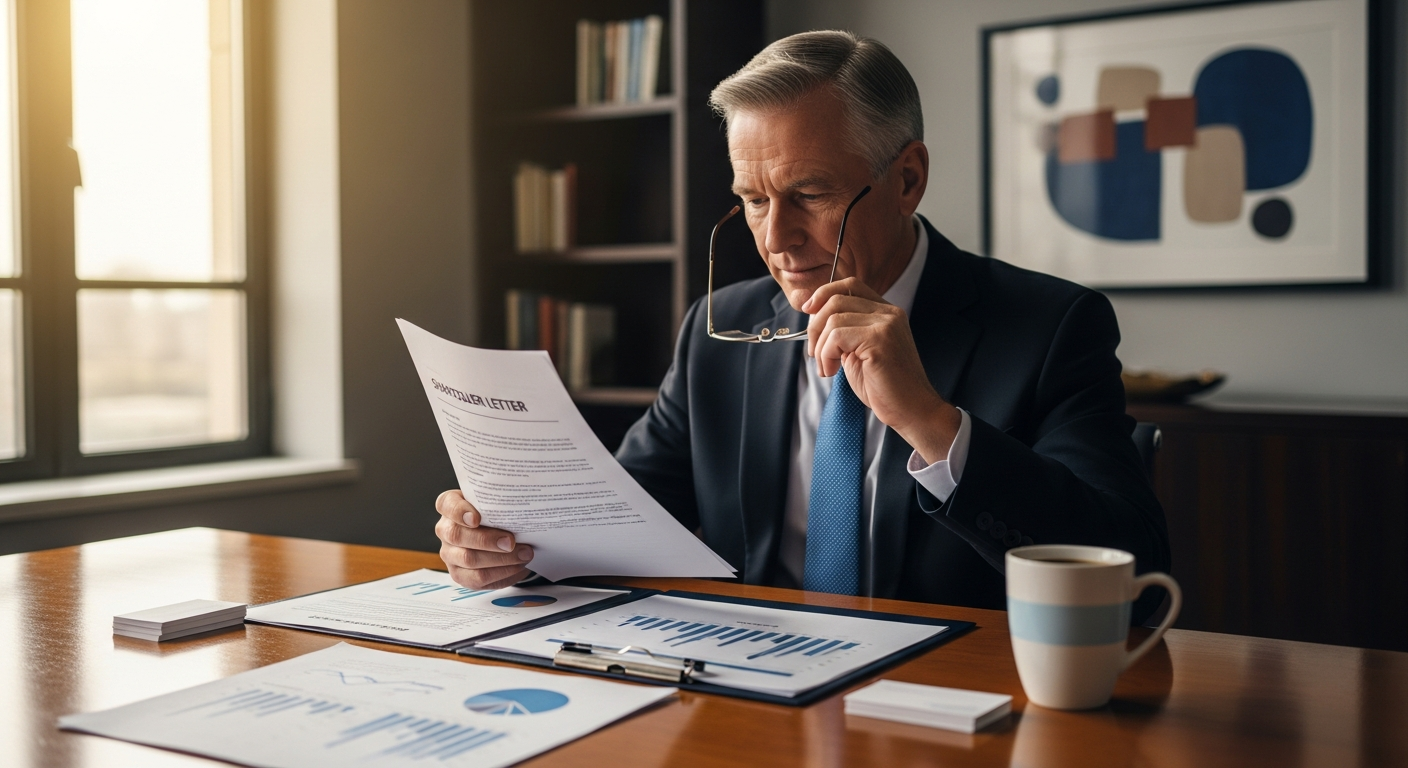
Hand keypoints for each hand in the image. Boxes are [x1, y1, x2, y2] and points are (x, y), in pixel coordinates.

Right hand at [434, 490, 534, 588]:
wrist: (502, 536)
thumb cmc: (497, 514)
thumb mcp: (497, 503)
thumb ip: (501, 501)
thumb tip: (518, 505)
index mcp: (450, 506)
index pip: (446, 504)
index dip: (459, 512)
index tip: (476, 519)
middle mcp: (445, 530)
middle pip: (457, 535)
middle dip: (486, 540)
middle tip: (511, 542)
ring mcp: (450, 554)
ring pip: (468, 559)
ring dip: (500, 558)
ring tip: (524, 554)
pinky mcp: (460, 575)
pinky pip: (478, 578)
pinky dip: (501, 572)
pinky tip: (518, 566)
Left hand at [803, 277, 961, 463]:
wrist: (911, 410)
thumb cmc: (884, 386)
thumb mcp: (858, 351)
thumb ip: (842, 331)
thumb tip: (811, 313)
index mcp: (886, 312)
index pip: (850, 284)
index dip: (824, 293)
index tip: (808, 310)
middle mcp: (889, 313)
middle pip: (836, 299)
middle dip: (814, 326)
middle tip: (815, 353)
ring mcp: (886, 324)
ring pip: (833, 318)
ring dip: (820, 347)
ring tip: (827, 368)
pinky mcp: (879, 340)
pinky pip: (836, 336)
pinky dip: (826, 355)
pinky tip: (832, 371)